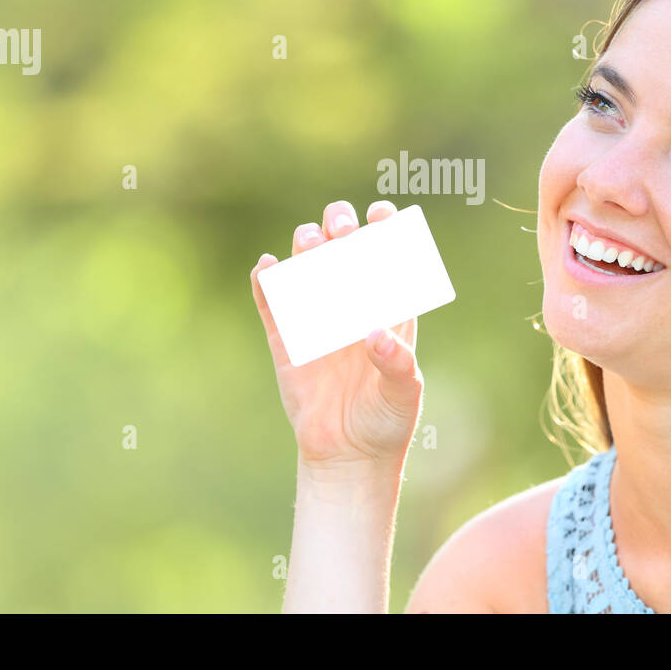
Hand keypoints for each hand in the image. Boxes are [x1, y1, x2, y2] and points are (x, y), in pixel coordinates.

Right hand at [250, 199, 422, 474]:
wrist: (348, 455)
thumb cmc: (387, 420)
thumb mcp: (404, 393)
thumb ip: (396, 363)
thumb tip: (375, 333)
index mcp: (387, 307)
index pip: (387, 255)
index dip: (384, 228)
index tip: (381, 214)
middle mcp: (351, 303)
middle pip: (342, 249)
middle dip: (340, 227)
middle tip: (342, 229)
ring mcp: (316, 317)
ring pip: (306, 265)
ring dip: (306, 245)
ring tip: (311, 242)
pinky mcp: (285, 339)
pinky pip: (271, 301)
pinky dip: (266, 280)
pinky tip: (267, 267)